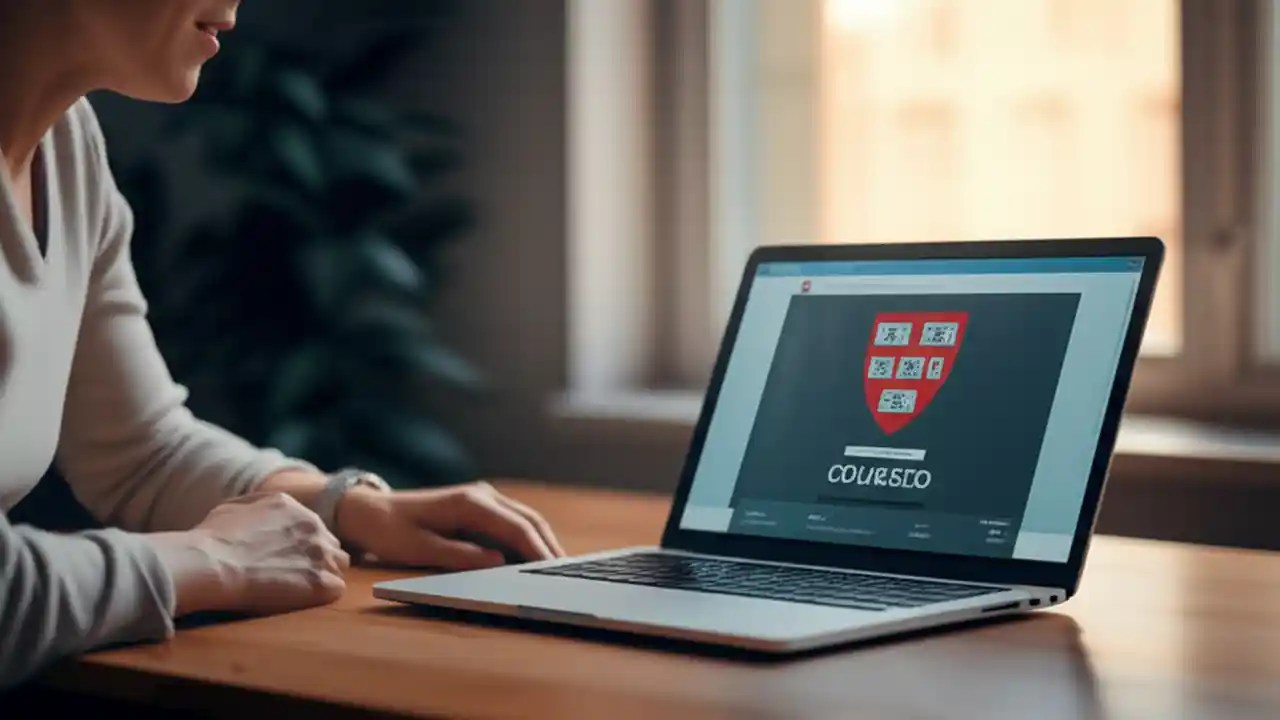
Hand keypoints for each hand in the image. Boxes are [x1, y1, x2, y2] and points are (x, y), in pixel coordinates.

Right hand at [150, 493, 349, 615]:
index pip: (312, 527)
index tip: (289, 558)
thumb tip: (264, 515)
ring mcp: (320, 553)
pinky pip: (336, 589)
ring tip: (300, 590)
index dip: (302, 545)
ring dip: (324, 575)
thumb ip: (258, 507)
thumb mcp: (233, 507)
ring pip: (338, 565)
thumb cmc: (213, 539)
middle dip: (317, 558)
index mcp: (293, 506)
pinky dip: (322, 595)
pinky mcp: (322, 582)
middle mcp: (313, 525)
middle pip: (329, 544)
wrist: (213, 564)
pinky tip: (303, 600)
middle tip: (295, 576)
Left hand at [335, 481, 565, 570]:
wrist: (368, 510)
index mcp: (469, 502)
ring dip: (542, 543)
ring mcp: (482, 499)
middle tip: (567, 574)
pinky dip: (528, 541)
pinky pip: (512, 524)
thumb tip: (498, 563)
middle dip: (549, 546)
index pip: (516, 526)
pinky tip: (535, 561)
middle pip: (529, 520)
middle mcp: (482, 495)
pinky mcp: (479, 509)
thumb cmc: (389, 531)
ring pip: (525, 520)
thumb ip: (459, 556)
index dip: (537, 550)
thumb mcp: (419, 549)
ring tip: (558, 570)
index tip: (554, 571)